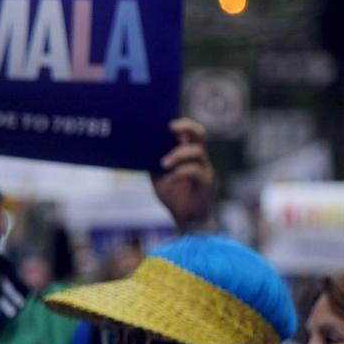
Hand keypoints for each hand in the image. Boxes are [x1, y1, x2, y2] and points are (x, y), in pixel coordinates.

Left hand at [153, 118, 215, 233]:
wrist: (187, 219)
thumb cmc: (173, 194)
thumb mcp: (158, 175)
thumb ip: (152, 161)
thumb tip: (135, 147)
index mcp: (188, 153)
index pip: (191, 132)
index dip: (182, 124)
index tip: (167, 123)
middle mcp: (199, 158)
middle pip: (200, 134)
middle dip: (187, 128)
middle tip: (171, 128)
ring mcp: (205, 169)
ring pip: (197, 152)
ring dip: (178, 154)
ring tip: (163, 163)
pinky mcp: (207, 183)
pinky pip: (196, 172)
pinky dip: (180, 173)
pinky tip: (169, 179)